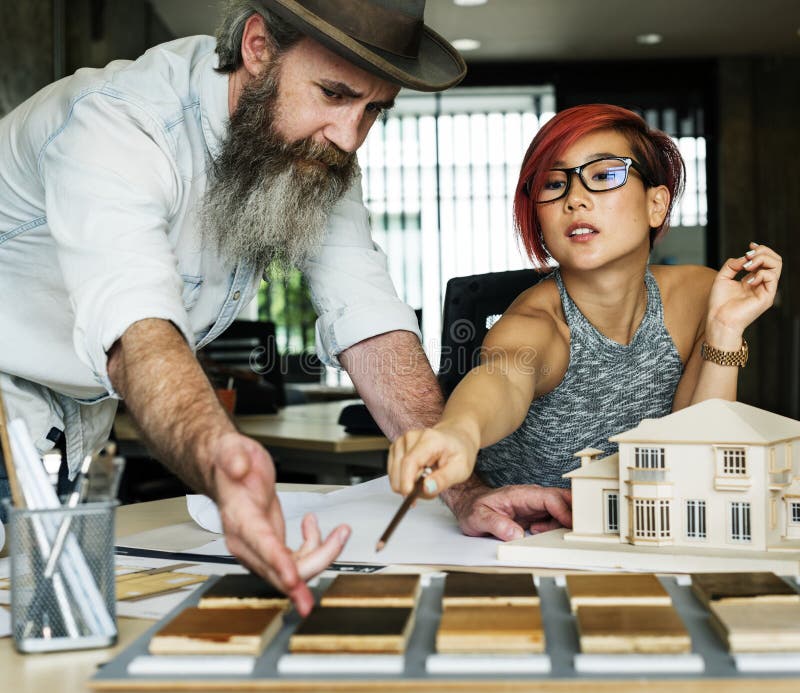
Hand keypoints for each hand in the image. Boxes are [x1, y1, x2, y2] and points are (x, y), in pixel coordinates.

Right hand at [211, 431, 349, 615]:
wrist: (225, 472)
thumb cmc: (230, 463)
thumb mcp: (231, 449)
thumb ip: (234, 457)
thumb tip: (239, 466)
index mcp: (238, 519)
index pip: (260, 545)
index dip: (278, 563)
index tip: (293, 579)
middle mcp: (246, 542)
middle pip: (281, 570)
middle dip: (316, 562)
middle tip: (341, 537)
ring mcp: (259, 549)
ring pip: (296, 571)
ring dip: (323, 554)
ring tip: (339, 530)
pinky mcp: (271, 548)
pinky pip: (298, 562)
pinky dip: (315, 548)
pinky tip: (313, 525)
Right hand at [387, 424, 478, 497]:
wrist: (456, 438)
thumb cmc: (459, 451)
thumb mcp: (461, 468)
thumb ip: (443, 479)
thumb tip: (426, 488)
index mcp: (429, 439)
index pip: (410, 461)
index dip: (406, 481)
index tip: (408, 496)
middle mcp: (412, 437)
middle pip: (399, 469)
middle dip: (412, 486)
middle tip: (431, 488)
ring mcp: (402, 441)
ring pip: (395, 474)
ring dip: (409, 484)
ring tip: (428, 479)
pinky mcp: (396, 448)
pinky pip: (394, 472)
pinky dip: (405, 480)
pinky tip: (419, 476)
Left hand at [444, 479, 571, 541]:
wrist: (468, 505)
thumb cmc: (473, 508)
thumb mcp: (479, 518)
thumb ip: (497, 525)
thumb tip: (516, 535)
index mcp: (520, 494)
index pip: (549, 498)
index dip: (563, 511)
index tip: (571, 526)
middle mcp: (531, 497)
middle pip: (562, 499)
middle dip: (574, 513)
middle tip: (578, 531)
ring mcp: (534, 505)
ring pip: (561, 510)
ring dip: (562, 523)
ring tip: (541, 534)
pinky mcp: (535, 514)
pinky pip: (554, 518)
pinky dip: (554, 527)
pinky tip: (537, 534)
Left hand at [707, 242, 781, 340]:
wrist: (718, 320)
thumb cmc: (719, 303)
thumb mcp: (722, 277)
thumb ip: (732, 264)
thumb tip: (745, 257)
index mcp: (753, 280)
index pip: (766, 260)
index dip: (760, 249)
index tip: (750, 245)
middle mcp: (762, 284)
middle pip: (775, 260)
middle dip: (763, 252)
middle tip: (748, 255)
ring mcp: (766, 290)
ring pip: (777, 265)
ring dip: (762, 259)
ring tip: (747, 266)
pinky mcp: (767, 297)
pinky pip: (772, 277)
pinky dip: (760, 273)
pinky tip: (748, 280)